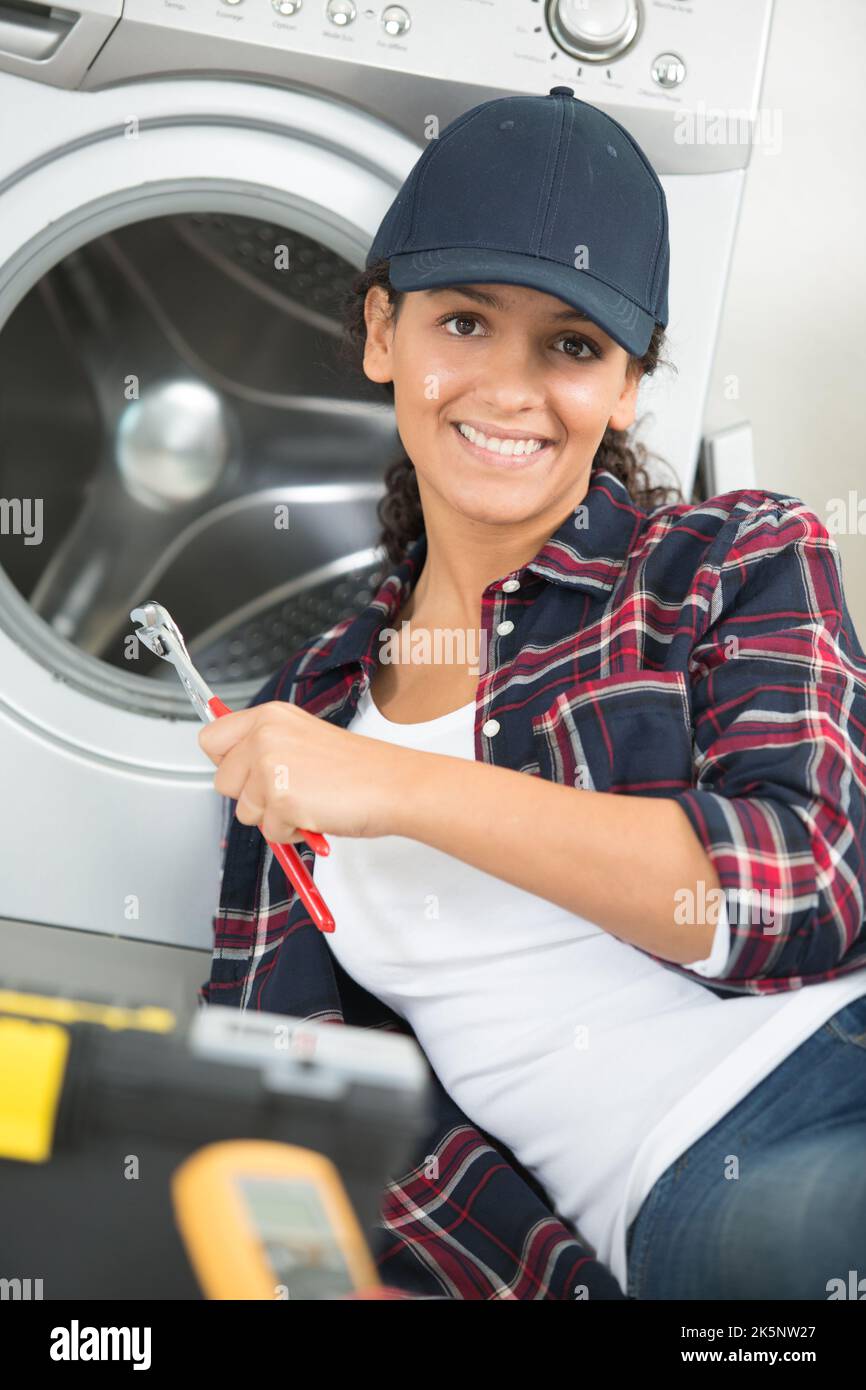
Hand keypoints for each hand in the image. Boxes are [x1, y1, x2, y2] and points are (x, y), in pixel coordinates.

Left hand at [197, 700, 411, 841]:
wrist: (393, 784)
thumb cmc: (357, 768)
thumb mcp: (302, 738)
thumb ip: (266, 746)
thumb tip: (233, 765)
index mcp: (269, 716)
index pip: (211, 738)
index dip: (226, 762)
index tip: (246, 771)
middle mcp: (265, 735)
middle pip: (222, 781)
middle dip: (250, 797)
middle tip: (288, 790)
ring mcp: (270, 767)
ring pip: (244, 811)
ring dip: (274, 817)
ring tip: (309, 800)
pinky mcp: (281, 800)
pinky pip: (269, 833)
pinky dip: (292, 833)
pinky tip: (317, 813)